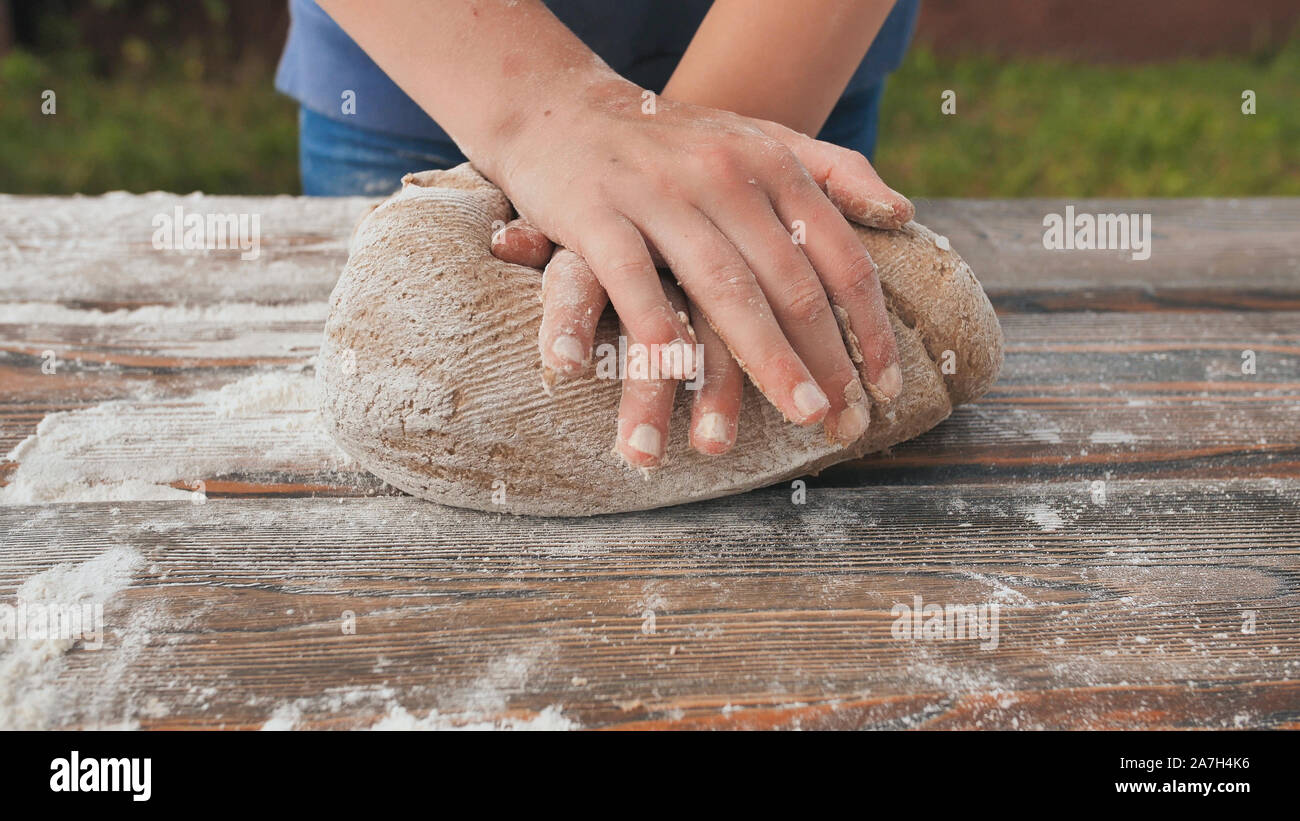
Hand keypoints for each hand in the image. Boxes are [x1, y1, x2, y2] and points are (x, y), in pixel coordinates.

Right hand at [486, 79, 907, 455]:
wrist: (557, 106)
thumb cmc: (670, 143)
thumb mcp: (758, 138)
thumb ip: (833, 170)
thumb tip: (903, 214)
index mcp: (772, 165)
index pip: (838, 255)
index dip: (868, 325)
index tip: (886, 386)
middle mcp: (725, 175)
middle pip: (790, 281)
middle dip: (825, 359)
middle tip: (846, 423)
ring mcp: (659, 193)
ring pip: (723, 287)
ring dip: (767, 359)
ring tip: (799, 414)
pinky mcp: (594, 212)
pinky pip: (632, 280)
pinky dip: (657, 330)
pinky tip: (679, 376)